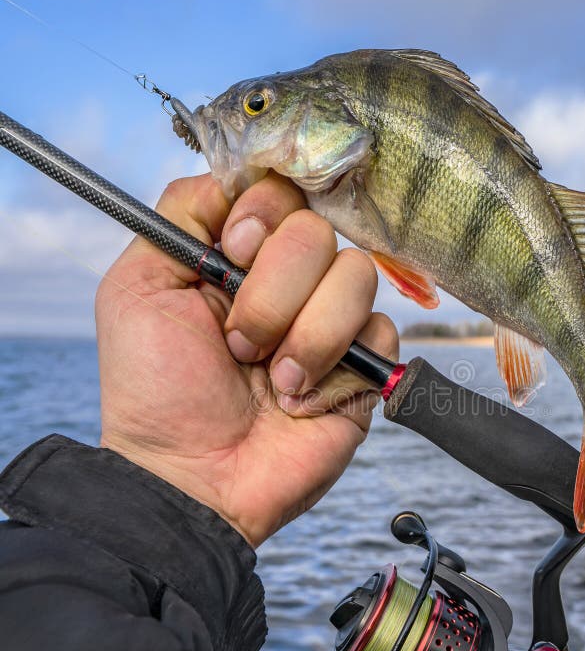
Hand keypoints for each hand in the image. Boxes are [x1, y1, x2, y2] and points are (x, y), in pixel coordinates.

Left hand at [96, 173, 397, 547]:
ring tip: (272, 382)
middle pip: (318, 231)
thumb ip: (181, 214)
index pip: (280, 190)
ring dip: (305, 336)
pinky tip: (301, 401)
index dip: (263, 214)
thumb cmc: (156, 390)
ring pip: (357, 276)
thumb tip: (235, 173)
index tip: (232, 255)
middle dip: (273, 293)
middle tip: (239, 344)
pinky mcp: (365, 365)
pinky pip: (382, 331)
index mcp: (241, 255)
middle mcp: (291, 280)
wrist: (194, 477)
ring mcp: (331, 322)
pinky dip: (335, 370)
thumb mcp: (137, 288)